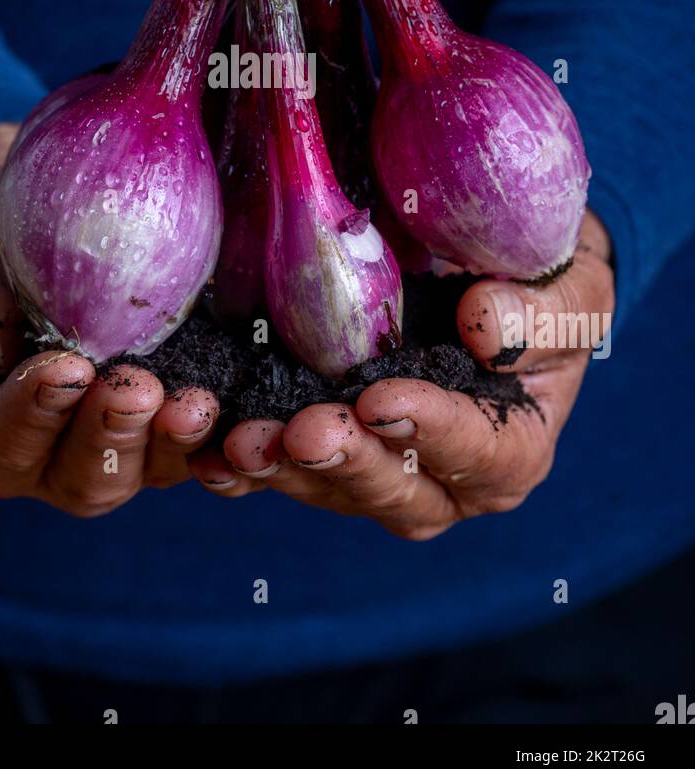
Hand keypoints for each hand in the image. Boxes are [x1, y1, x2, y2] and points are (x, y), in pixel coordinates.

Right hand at [0, 124, 219, 514]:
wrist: (33, 215)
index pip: (0, 445)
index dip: (31, 415)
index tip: (65, 367)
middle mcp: (53, 455)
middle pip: (86, 478)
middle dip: (111, 435)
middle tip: (137, 386)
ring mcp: (123, 443)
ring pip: (152, 470)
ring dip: (175, 442)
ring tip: (195, 401)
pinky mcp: (176, 415)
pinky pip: (208, 442)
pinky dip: (228, 434)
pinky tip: (250, 410)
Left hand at [189, 212, 614, 535]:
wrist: (491, 276)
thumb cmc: (541, 287)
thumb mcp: (566, 291)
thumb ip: (542, 314)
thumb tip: (486, 326)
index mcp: (511, 449)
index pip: (477, 452)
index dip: (430, 432)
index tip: (382, 399)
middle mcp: (443, 480)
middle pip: (396, 492)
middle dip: (345, 462)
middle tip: (303, 430)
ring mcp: (377, 471)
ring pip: (328, 488)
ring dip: (280, 468)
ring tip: (240, 441)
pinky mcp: (322, 452)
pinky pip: (279, 468)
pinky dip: (239, 462)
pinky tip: (202, 445)